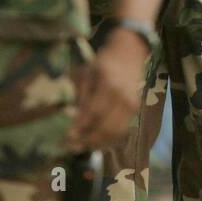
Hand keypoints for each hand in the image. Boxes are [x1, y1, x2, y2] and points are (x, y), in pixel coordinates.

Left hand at [66, 33, 148, 150]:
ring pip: (114, 133)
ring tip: (81, 146)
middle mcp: (123, 96)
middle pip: (105, 127)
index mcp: (109, 84)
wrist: (128, 55)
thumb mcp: (87, 74)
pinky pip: (121, 131)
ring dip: (97, 143)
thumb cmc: (103, 64)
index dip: (80, 127)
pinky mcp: (135, 110)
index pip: (94, 112)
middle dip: (87, 140)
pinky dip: (108, 140)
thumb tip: (75, 121)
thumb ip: (82, 96)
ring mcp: (131, 105)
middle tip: (71, 146)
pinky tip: (94, 141)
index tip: (67, 137)